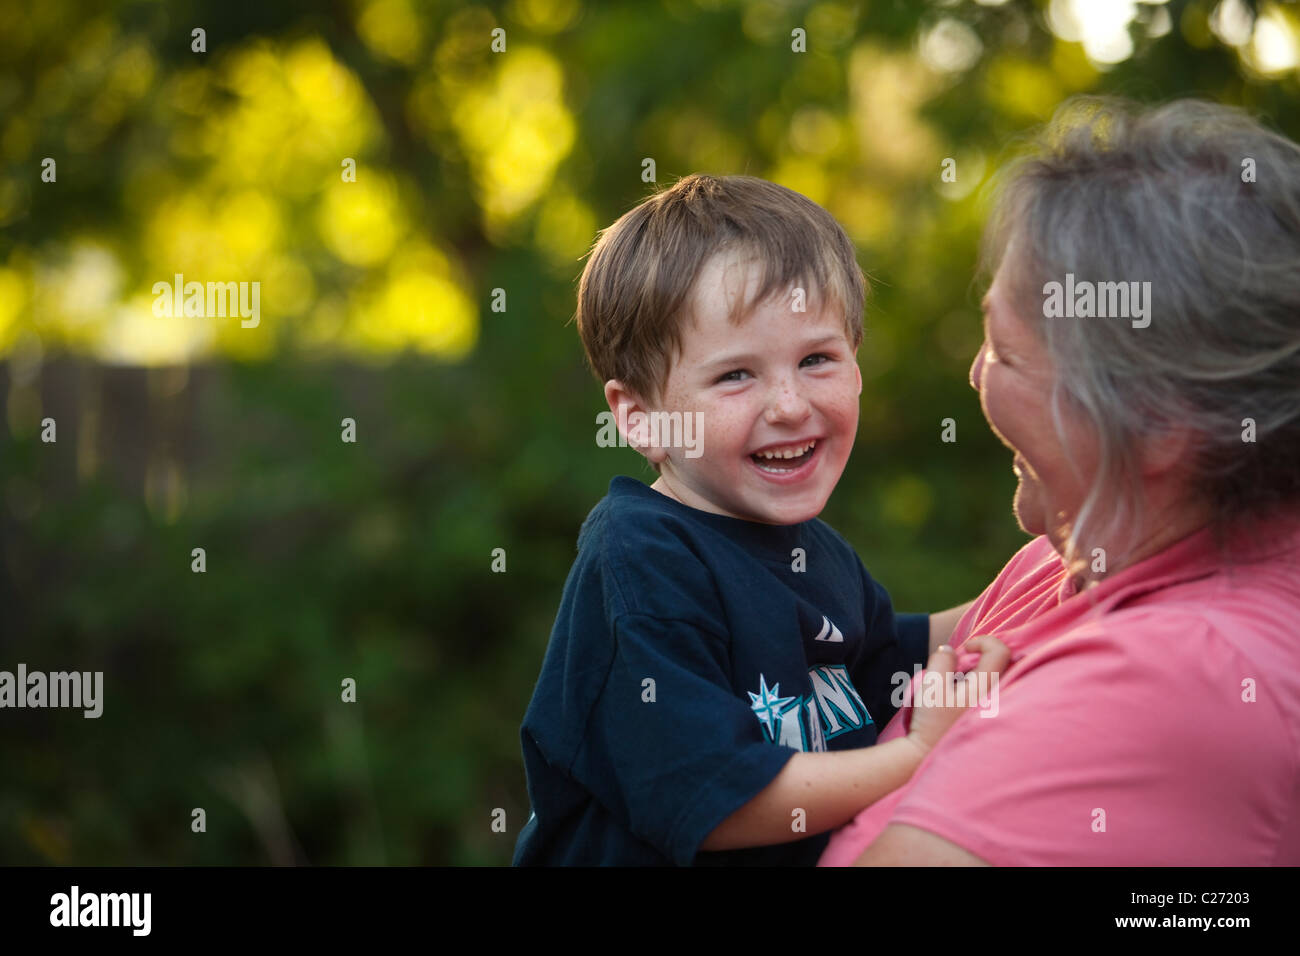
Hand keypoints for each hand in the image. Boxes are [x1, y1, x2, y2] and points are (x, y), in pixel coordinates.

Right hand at [905, 636, 1009, 756]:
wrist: (928, 756)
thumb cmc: (930, 722)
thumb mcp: (930, 686)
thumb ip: (942, 661)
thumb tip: (951, 650)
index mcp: (986, 688)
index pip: (1001, 650)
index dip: (982, 641)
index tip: (964, 650)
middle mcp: (999, 698)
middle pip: (1005, 663)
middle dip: (983, 657)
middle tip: (961, 666)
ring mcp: (998, 711)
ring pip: (1000, 678)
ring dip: (981, 672)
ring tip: (959, 683)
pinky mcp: (992, 720)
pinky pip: (996, 692)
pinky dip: (981, 686)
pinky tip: (962, 697)